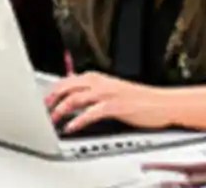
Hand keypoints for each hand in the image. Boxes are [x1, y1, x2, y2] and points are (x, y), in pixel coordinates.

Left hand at [46, 71, 172, 132]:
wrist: (163, 103)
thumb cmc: (139, 99)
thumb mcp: (111, 89)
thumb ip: (92, 89)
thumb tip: (75, 90)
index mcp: (97, 77)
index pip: (67, 80)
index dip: (52, 90)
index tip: (43, 100)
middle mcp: (99, 83)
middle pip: (67, 87)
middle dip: (52, 98)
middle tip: (43, 110)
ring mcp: (107, 94)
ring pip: (75, 99)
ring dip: (61, 110)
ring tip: (53, 120)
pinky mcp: (115, 107)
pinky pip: (90, 113)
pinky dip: (78, 120)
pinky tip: (71, 127)